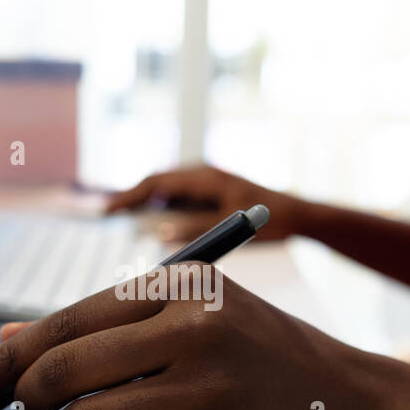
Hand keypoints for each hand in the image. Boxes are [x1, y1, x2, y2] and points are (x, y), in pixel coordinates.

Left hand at [0, 267, 403, 409]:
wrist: (352, 398)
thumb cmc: (262, 351)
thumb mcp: (197, 312)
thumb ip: (109, 323)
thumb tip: (9, 342)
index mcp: (183, 286)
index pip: (70, 320)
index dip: (14, 354)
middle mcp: (196, 330)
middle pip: (67, 371)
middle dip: (29, 399)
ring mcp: (211, 390)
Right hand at [105, 165, 304, 241]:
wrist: (302, 215)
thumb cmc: (273, 219)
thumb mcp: (231, 225)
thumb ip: (195, 229)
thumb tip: (160, 233)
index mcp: (205, 177)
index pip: (157, 182)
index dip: (129, 196)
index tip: (108, 210)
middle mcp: (203, 176)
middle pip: (157, 184)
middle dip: (131, 198)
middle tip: (106, 215)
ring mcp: (207, 185)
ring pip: (166, 191)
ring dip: (146, 204)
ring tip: (121, 220)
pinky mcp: (212, 195)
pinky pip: (179, 199)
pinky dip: (162, 209)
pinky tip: (153, 224)